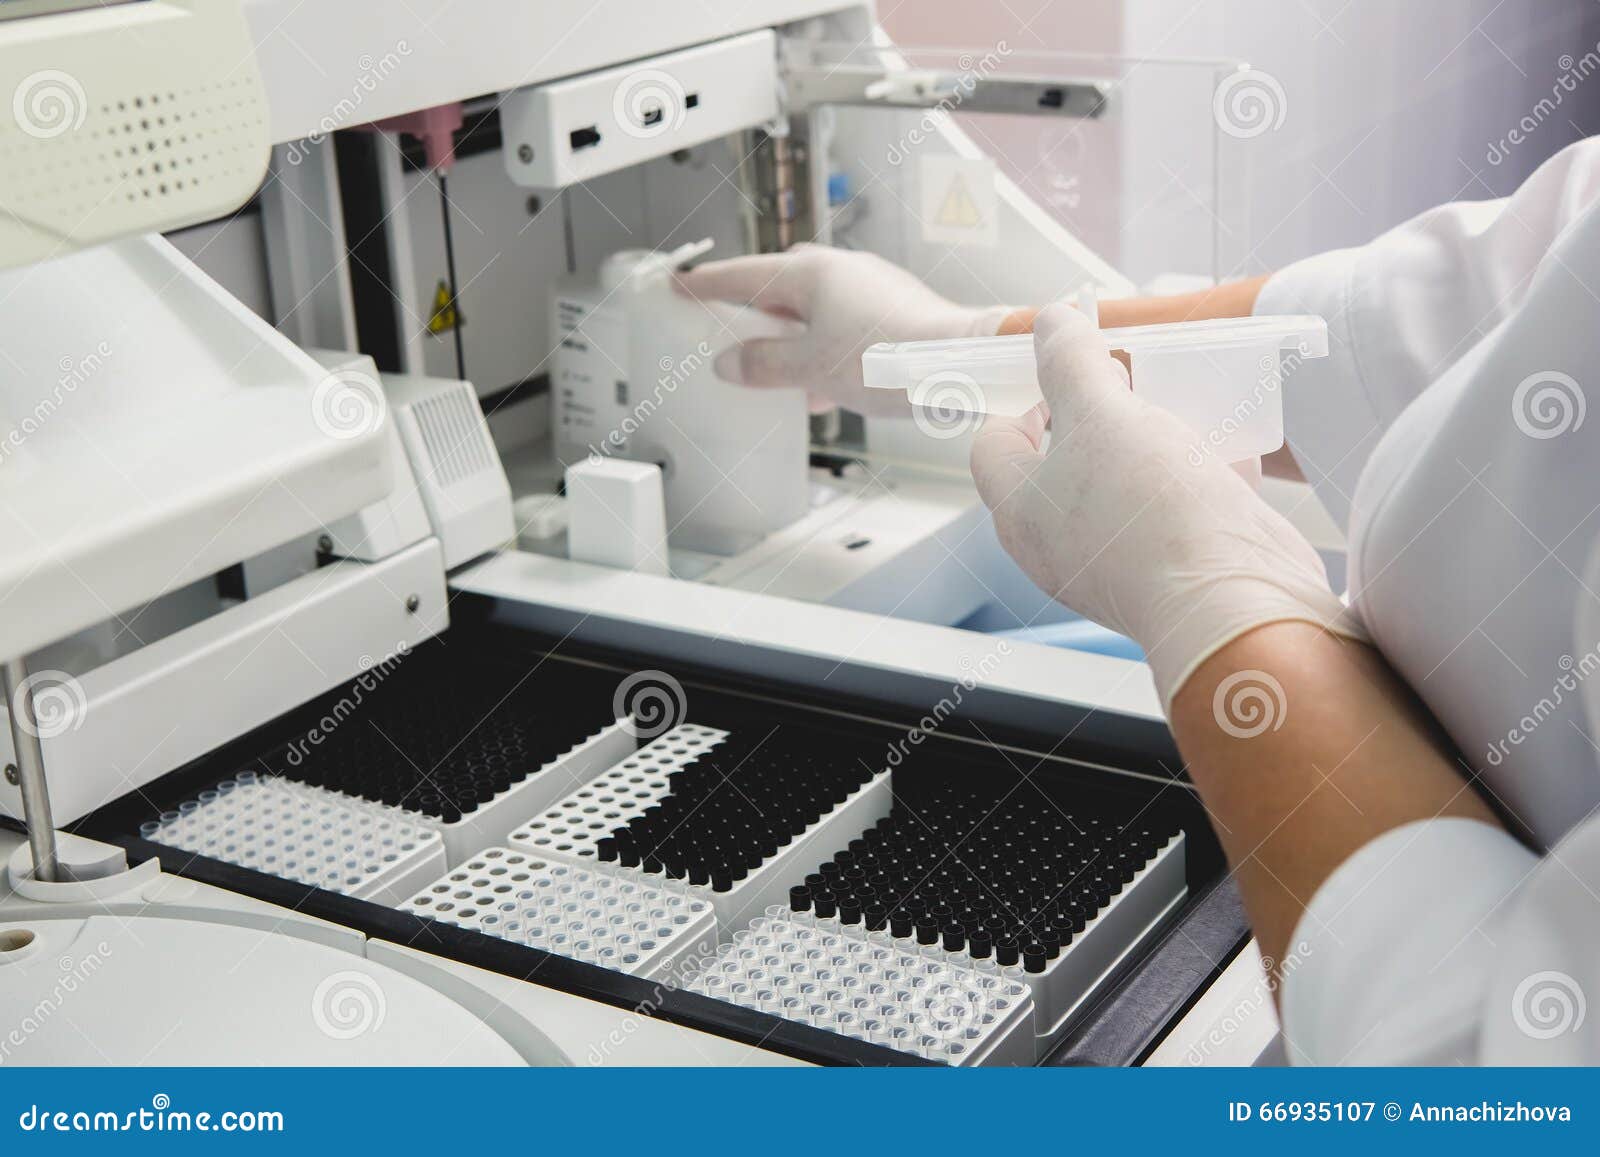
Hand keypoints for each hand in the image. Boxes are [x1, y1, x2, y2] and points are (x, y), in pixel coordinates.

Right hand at [674, 243, 1009, 415]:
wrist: (963, 364)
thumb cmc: (893, 356)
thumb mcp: (811, 368)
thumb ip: (765, 365)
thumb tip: (732, 363)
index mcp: (814, 273)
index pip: (745, 274)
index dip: (707, 283)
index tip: (681, 285)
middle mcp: (844, 272)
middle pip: (782, 286)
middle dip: (753, 308)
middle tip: (725, 325)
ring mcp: (872, 291)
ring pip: (815, 310)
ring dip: (790, 337)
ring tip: (771, 368)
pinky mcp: (896, 314)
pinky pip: (843, 328)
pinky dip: (821, 351)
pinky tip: (822, 388)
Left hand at [969, 304, 1364, 703]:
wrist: (1234, 601)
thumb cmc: (1152, 512)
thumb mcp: (1102, 412)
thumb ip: (1070, 361)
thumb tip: (1050, 321)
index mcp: (1020, 510)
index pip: (994, 444)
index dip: (1024, 397)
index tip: (1065, 370)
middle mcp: (1058, 543)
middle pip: (1063, 461)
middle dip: (1100, 414)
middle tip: (1128, 381)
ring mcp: (1115, 560)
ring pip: (1123, 484)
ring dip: (1153, 441)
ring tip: (1180, 406)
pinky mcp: (1171, 569)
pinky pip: (1173, 511)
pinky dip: (1196, 478)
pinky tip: (1227, 452)